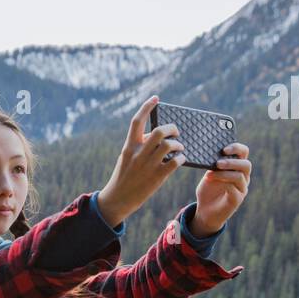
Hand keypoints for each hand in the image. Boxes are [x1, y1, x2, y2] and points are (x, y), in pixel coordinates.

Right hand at [96, 96, 184, 225]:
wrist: (117, 200)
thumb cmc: (123, 177)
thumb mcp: (126, 158)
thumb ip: (138, 146)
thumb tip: (154, 137)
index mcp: (129, 147)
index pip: (137, 121)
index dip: (147, 107)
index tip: (156, 98)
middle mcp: (138, 154)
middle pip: (159, 131)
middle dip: (172, 129)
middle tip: (176, 133)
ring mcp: (147, 166)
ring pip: (168, 145)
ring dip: (178, 144)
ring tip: (179, 148)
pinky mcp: (156, 177)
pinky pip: (175, 162)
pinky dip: (181, 158)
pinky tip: (180, 160)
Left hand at [192, 142, 250, 234]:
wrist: (205, 212)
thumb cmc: (208, 190)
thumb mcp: (209, 174)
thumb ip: (213, 165)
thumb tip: (211, 153)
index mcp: (237, 167)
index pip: (244, 153)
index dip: (237, 148)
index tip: (224, 148)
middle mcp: (243, 177)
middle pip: (246, 165)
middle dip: (232, 162)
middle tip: (218, 162)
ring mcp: (242, 189)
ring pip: (240, 177)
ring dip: (225, 173)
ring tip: (211, 172)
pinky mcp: (237, 200)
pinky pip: (234, 189)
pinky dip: (222, 182)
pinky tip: (209, 179)